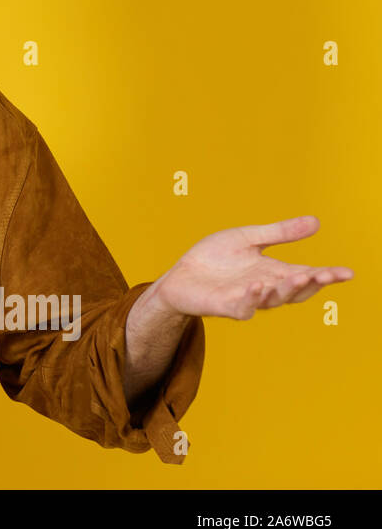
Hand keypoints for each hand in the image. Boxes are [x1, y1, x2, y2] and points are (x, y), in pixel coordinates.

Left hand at [149, 215, 351, 319]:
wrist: (180, 275)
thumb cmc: (214, 259)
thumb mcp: (249, 239)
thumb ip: (280, 233)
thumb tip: (316, 221)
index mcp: (274, 272)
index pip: (306, 274)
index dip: (328, 275)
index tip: (348, 272)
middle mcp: (265, 288)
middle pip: (295, 290)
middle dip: (312, 283)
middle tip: (326, 274)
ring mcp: (245, 298)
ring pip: (273, 299)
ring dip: (287, 289)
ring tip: (300, 276)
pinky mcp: (224, 306)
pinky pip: (242, 308)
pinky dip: (251, 298)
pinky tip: (258, 286)